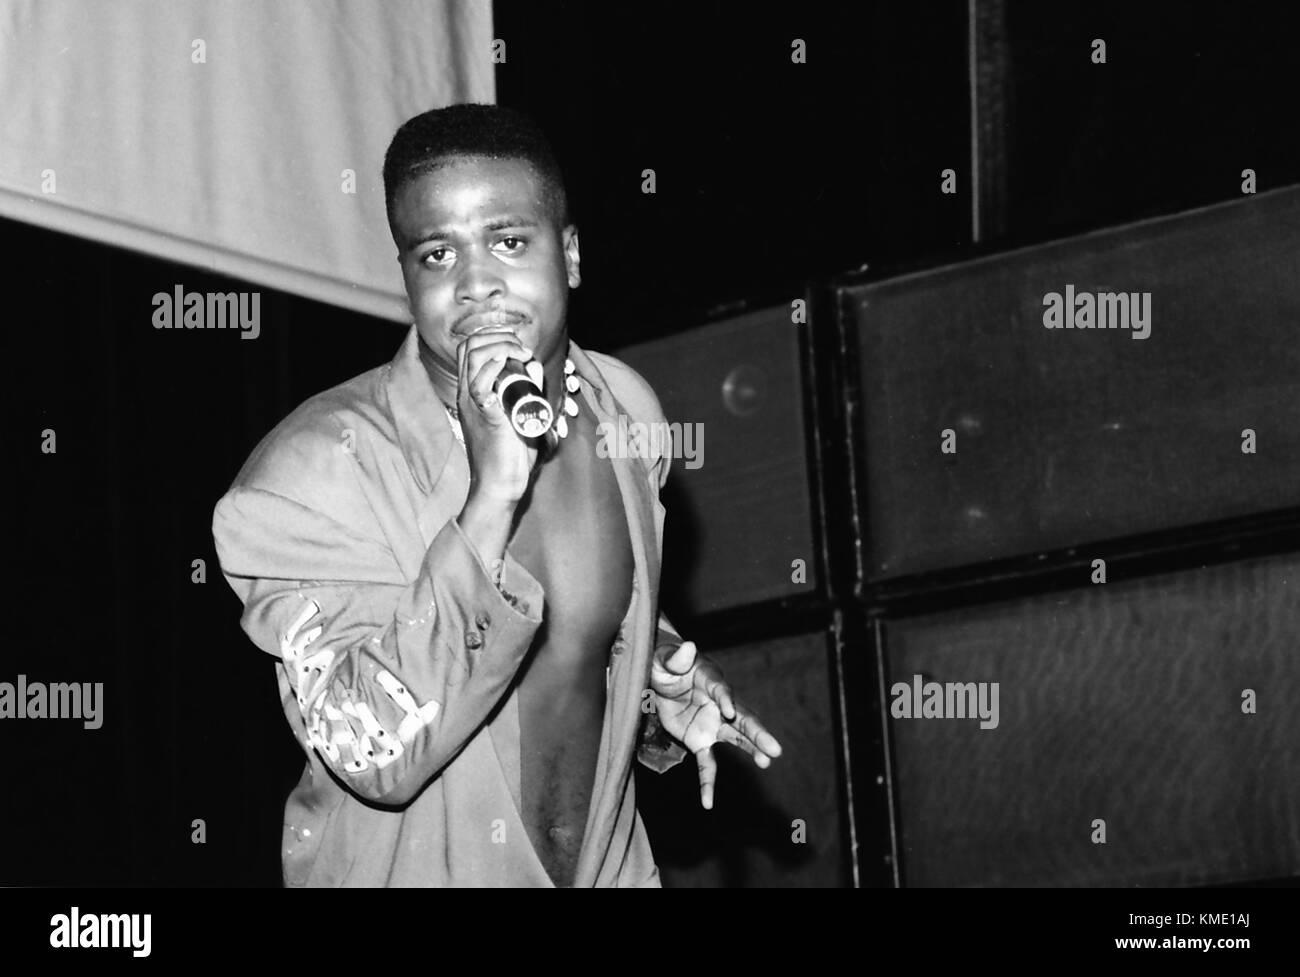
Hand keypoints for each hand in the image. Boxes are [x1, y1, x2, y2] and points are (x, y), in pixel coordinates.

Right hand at [456, 320, 539, 502]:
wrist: (499, 486)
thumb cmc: (509, 455)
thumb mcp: (518, 415)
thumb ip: (525, 390)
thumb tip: (533, 365)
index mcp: (472, 392)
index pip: (472, 348)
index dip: (495, 337)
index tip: (519, 348)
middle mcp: (467, 394)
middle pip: (471, 345)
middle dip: (499, 336)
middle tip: (521, 349)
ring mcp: (473, 404)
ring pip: (475, 356)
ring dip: (502, 347)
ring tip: (521, 355)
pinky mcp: (485, 416)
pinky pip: (480, 383)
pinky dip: (495, 367)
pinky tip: (511, 365)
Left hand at [649, 640, 782, 809]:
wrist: (658, 681)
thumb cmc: (662, 663)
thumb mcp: (663, 659)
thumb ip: (675, 657)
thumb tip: (688, 647)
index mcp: (711, 680)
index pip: (721, 690)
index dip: (725, 699)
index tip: (728, 711)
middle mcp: (719, 703)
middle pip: (742, 718)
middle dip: (757, 733)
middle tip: (775, 749)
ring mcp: (712, 724)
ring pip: (736, 739)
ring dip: (752, 751)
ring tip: (767, 761)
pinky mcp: (699, 740)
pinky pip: (707, 763)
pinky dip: (707, 782)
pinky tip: (708, 802)